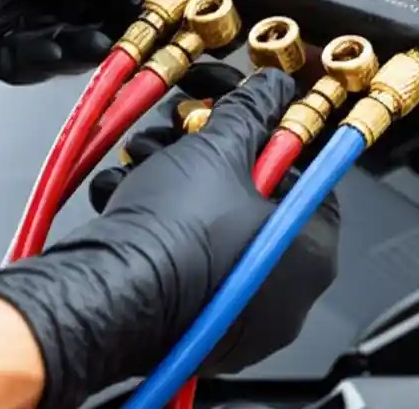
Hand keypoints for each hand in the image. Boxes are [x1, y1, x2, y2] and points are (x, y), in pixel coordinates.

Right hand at [0, 70, 339, 407]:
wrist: (106, 295)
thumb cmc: (174, 236)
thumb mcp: (218, 149)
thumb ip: (251, 113)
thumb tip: (270, 90)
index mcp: (308, 255)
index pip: (313, 182)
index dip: (277, 144)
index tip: (250, 123)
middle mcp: (282, 298)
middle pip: (257, 205)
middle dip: (217, 162)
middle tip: (191, 137)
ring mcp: (236, 319)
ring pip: (216, 232)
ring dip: (180, 186)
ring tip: (148, 161)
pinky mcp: (192, 329)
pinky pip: (188, 264)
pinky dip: (162, 228)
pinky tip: (129, 198)